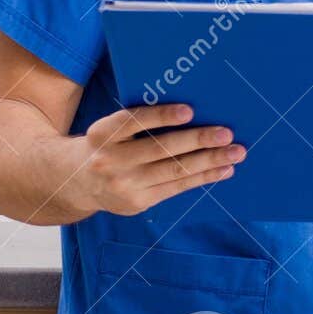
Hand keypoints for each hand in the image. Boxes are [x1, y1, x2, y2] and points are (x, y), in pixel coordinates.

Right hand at [66, 103, 242, 216]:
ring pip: (174, 170)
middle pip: (161, 148)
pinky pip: (176, 188)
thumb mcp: (111, 128)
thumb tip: (192, 110)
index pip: (133, 121)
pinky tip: (223, 169)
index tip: (189, 110)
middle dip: (198, 140)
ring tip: (236, 153)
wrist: (76, 181)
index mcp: (102, 133)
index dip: (162, 116)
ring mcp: (124, 184)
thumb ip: (139, 121)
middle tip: (227, 133)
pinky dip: (203, 177)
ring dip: (209, 161)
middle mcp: (110, 160)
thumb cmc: (108, 144)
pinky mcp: (137, 202)